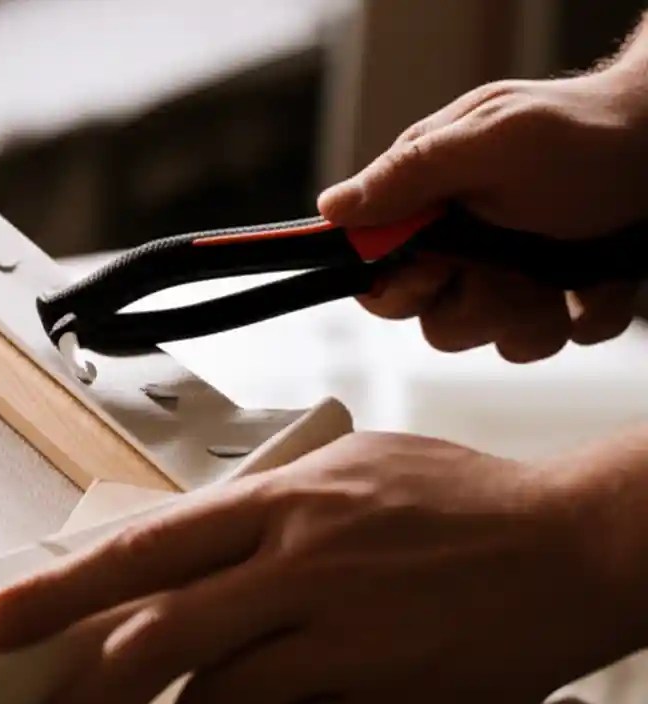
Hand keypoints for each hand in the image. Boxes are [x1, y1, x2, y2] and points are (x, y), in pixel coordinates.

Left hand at [0, 433, 643, 703]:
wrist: (572, 546)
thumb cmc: (460, 503)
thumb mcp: (346, 471)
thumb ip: (259, 504)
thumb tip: (181, 537)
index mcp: (284, 503)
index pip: (144, 548)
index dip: (57, 592)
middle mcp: (303, 568)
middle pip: (160, 639)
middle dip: (85, 691)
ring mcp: (343, 643)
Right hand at [319, 71, 647, 361]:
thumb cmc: (584, 133)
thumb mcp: (491, 144)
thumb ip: (410, 176)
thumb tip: (329, 208)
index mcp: (429, 205)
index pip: (375, 276)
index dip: (401, 287)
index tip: (439, 269)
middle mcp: (464, 245)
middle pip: (436, 322)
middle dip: (483, 304)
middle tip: (514, 265)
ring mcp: (514, 275)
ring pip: (498, 340)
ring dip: (539, 313)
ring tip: (567, 266)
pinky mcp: (562, 297)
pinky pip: (560, 337)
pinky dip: (588, 311)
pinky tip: (602, 274)